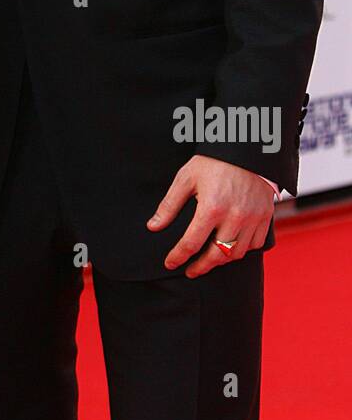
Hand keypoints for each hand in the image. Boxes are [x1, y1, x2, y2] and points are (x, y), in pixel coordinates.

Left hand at [147, 155, 273, 277]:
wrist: (245, 148)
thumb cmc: (213, 161)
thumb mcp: (186, 178)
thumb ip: (169, 205)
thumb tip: (153, 226)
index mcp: (211, 208)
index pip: (191, 244)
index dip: (178, 257)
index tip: (170, 263)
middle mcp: (235, 217)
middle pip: (216, 256)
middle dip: (201, 267)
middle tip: (191, 271)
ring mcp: (253, 218)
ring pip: (237, 254)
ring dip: (221, 261)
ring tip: (209, 260)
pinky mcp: (265, 217)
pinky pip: (255, 245)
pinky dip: (243, 250)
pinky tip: (231, 247)